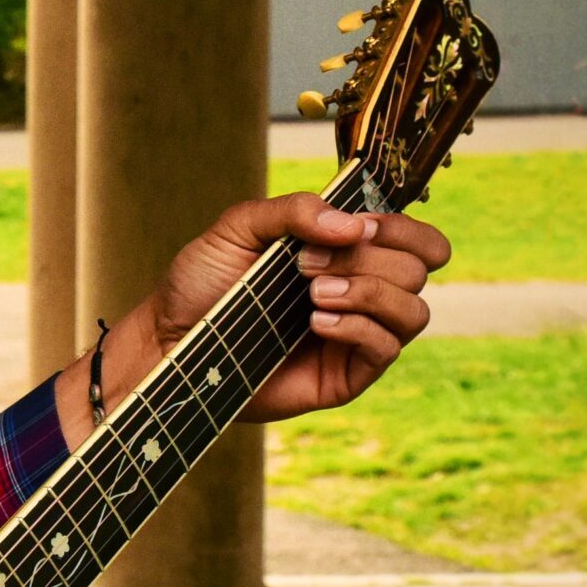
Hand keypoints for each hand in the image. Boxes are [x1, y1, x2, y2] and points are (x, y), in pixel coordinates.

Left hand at [153, 192, 449, 420]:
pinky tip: (314, 323)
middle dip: (367, 259)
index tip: (358, 227)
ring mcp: (357, 335)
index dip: (402, 229)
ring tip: (313, 295)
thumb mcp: (239, 228)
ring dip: (370, 293)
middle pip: (416, 269)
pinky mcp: (346, 376)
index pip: (416, 239)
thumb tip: (353, 224)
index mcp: (346, 253)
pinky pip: (386, 348)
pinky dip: (358, 328)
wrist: (169, 339)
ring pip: (414, 311)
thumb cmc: (202, 283)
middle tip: (305, 265)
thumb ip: (293, 210)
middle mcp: (362, 291)